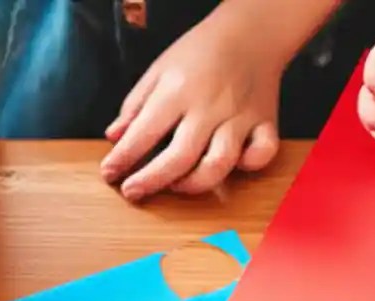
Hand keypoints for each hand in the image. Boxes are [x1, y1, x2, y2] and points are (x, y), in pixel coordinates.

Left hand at [100, 14, 281, 200]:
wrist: (250, 34)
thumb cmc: (200, 52)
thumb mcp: (159, 70)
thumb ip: (135, 105)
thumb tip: (115, 137)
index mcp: (177, 91)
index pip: (144, 133)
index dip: (123, 158)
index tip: (109, 173)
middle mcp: (209, 107)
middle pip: (179, 157)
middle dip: (152, 180)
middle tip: (132, 192)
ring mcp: (239, 118)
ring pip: (219, 164)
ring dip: (194, 183)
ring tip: (176, 185)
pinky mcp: (265, 124)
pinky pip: (262, 154)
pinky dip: (249, 166)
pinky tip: (235, 166)